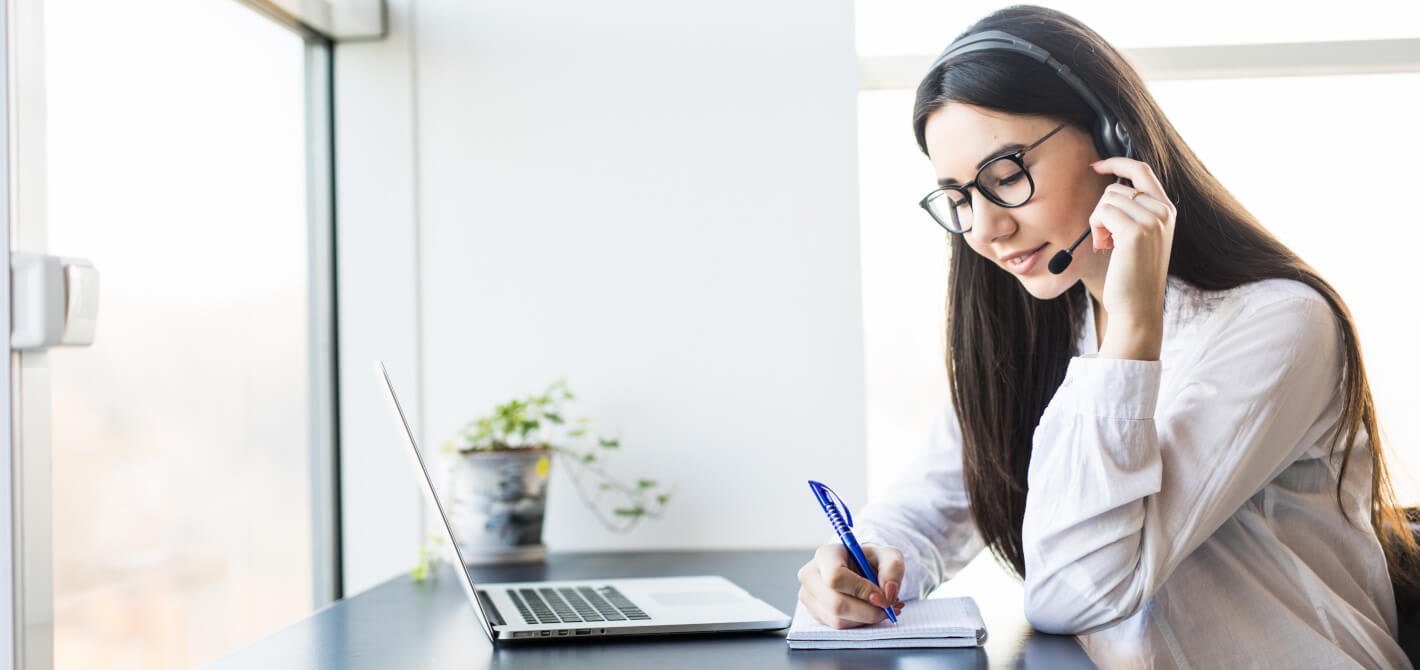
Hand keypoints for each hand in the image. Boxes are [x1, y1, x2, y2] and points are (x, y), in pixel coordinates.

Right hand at [796, 542, 905, 628]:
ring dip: (866, 618)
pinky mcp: (816, 612)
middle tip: (888, 607)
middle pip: (836, 604)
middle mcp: (811, 575)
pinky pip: (839, 626)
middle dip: (868, 611)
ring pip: (838, 619)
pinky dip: (860, 623)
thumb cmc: (870, 559)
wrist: (859, 567)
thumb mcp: (888, 555)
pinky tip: (871, 611)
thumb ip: (893, 568)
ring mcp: (809, 596)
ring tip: (883, 607)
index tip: (881, 595)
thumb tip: (888, 592)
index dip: (861, 590)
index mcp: (826, 555)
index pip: (835, 577)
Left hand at [1088, 158, 1176, 359]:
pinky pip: (1103, 212)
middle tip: (1105, 237)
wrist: (1138, 307)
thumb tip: (1112, 191)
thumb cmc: (1133, 276)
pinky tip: (1104, 247)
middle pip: (1117, 187)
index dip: (1118, 162)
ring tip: (1107, 244)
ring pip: (1108, 199)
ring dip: (1097, 221)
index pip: (1142, 171)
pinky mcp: (1136, 232)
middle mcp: (1163, 212)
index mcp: (1167, 211)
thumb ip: (1134, 212)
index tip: (1097, 165)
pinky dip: (1096, 228)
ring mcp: (1152, 220)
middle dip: (1102, 209)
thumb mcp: (1140, 238)